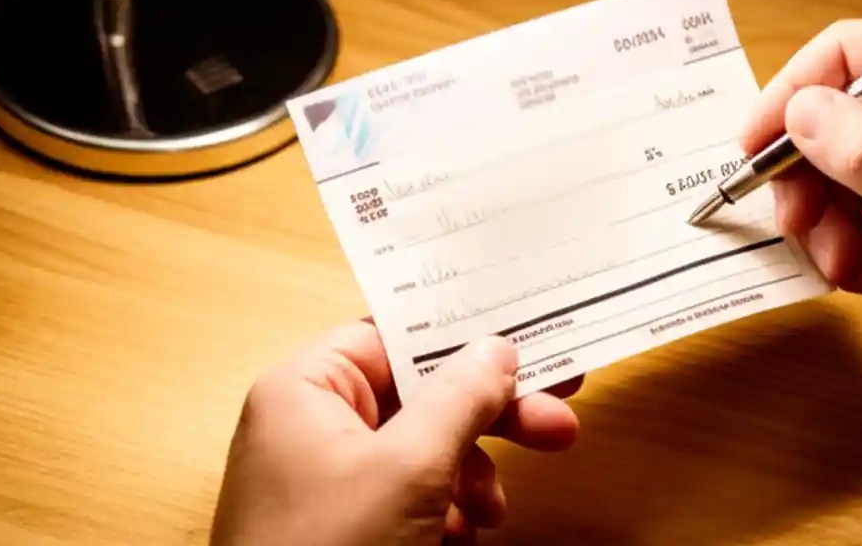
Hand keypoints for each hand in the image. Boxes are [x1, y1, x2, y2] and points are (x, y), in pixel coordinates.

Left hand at [209, 322, 580, 545]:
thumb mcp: (409, 467)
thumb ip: (458, 398)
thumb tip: (495, 348)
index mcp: (304, 390)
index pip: (391, 336)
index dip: (460, 338)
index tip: (526, 343)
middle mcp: (309, 427)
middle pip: (417, 395)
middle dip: (488, 417)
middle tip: (558, 423)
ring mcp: (324, 481)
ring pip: (420, 450)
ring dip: (469, 475)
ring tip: (491, 513)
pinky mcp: (342, 526)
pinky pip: (406, 497)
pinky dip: (443, 512)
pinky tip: (459, 537)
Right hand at [740, 19, 861, 404]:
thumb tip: (797, 113)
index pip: (849, 53)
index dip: (790, 95)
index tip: (752, 151)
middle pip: (831, 117)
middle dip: (810, 181)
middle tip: (804, 231)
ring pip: (835, 169)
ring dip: (831, 225)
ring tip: (860, 271)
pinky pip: (855, 205)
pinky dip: (853, 245)